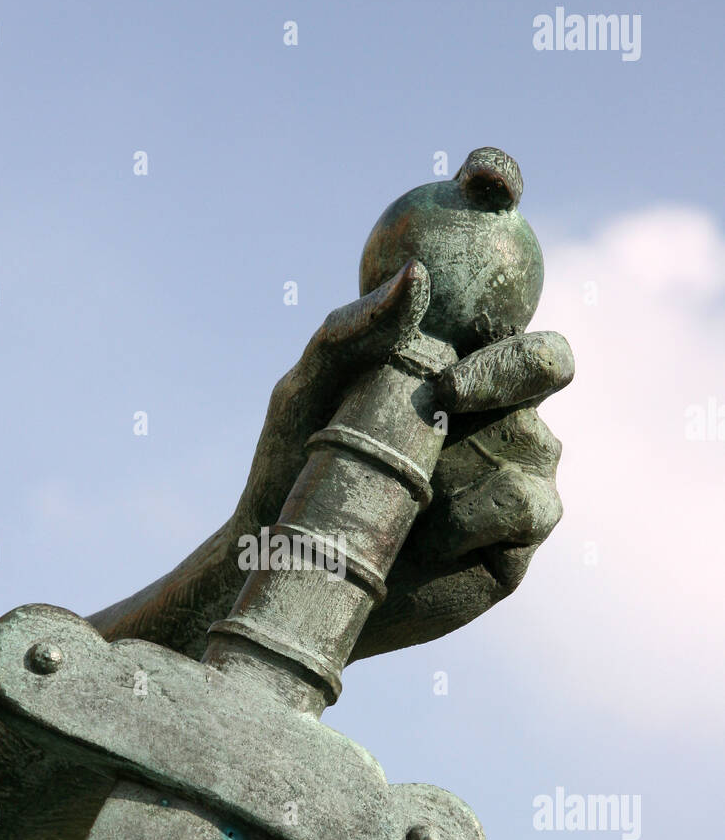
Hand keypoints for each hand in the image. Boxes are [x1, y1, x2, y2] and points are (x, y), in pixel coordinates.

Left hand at [233, 260, 573, 660]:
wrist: (289, 561)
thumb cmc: (299, 464)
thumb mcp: (310, 387)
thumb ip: (356, 328)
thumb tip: (418, 277)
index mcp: (472, 376)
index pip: (527, 339)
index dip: (509, 343)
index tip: (444, 376)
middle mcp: (507, 425)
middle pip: (550, 368)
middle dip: (502, 378)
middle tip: (440, 401)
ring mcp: (518, 484)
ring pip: (534, 442)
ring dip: (458, 461)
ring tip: (398, 493)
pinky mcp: (513, 549)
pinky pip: (523, 506)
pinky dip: (468, 517)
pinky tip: (425, 536)